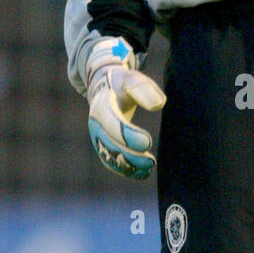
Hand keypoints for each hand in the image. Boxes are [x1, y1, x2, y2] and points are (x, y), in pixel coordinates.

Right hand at [86, 36, 165, 177]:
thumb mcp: (133, 79)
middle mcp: (96, 125)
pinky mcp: (103, 146)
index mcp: (101, 106)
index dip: (128, 135)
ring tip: (149, 169)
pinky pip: (111, 162)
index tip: (147, 142)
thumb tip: (158, 105)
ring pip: (109, 158)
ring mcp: (97, 137)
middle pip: (109, 145)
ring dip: (128, 167)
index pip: (112, 124)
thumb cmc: (122, 83)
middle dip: (130, 156)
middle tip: (151, 162)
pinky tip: (143, 173)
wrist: (104, 87)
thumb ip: (144, 89)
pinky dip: (125, 170)